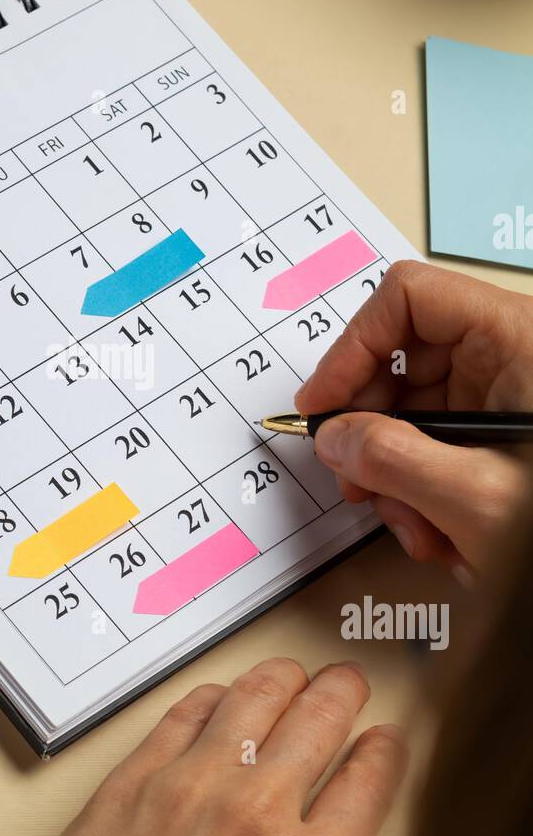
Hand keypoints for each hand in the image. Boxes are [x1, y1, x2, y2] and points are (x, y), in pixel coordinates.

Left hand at [0, 661, 405, 835]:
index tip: (385, 741)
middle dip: (344, 691)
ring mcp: (194, 784)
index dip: (384, 750)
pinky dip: (217, 692)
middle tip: (347, 685)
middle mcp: (255, 814)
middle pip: (322, 715)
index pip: (370, 778)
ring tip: (294, 675)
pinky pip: (190, 707)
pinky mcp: (139, 771)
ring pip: (258, 693)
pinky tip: (224, 697)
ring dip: (285, 677)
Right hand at [295, 261, 531, 576]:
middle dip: (371, 433)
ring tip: (419, 531)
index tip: (322, 405)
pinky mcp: (502, 438)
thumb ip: (391, 460)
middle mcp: (509, 357)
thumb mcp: (477, 498)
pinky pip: (437, 449)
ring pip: (413, 416)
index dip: (352, 347)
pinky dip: (424, 494)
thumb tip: (334, 436)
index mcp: (516, 338)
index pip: (408, 299)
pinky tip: (444, 536)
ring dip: (397, 479)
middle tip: (356, 484)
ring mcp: (504, 399)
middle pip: (402, 363)